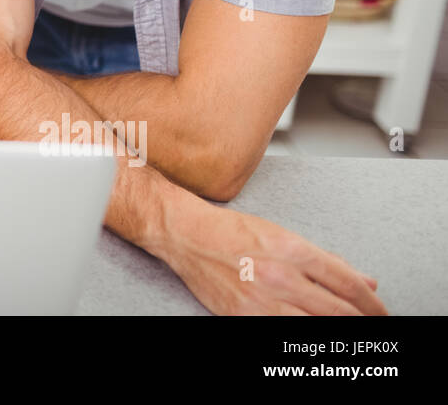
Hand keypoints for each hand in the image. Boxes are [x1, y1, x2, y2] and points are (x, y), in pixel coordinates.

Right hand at [162, 200, 386, 314]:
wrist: (187, 235)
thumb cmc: (232, 231)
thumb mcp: (284, 236)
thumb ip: (326, 260)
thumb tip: (363, 280)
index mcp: (293, 250)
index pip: (348, 284)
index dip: (372, 303)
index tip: (379, 310)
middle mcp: (280, 277)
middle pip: (338, 311)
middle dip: (362, 322)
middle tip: (372, 325)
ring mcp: (261, 300)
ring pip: (315, 327)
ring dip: (337, 332)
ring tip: (347, 332)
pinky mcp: (243, 316)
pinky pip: (282, 332)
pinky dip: (302, 336)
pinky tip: (311, 330)